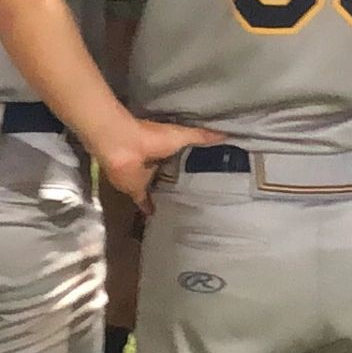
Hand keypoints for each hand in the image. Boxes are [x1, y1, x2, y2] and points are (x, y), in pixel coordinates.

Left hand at [94, 119, 226, 213]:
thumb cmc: (151, 138)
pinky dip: (150, 209)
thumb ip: (202, 137)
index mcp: (168, 148)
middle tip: (203, 197)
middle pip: (172, 174)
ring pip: (160, 188)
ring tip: (186, 208)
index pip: (185, 157)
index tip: (212, 173)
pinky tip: (160, 217)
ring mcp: (147, 178)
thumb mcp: (182, 136)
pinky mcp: (136, 191)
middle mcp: (158, 163)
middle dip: (183, 182)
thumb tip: (228, 135)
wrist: (123, 148)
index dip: (195, 164)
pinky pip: (145, 203)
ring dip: (167, 196)